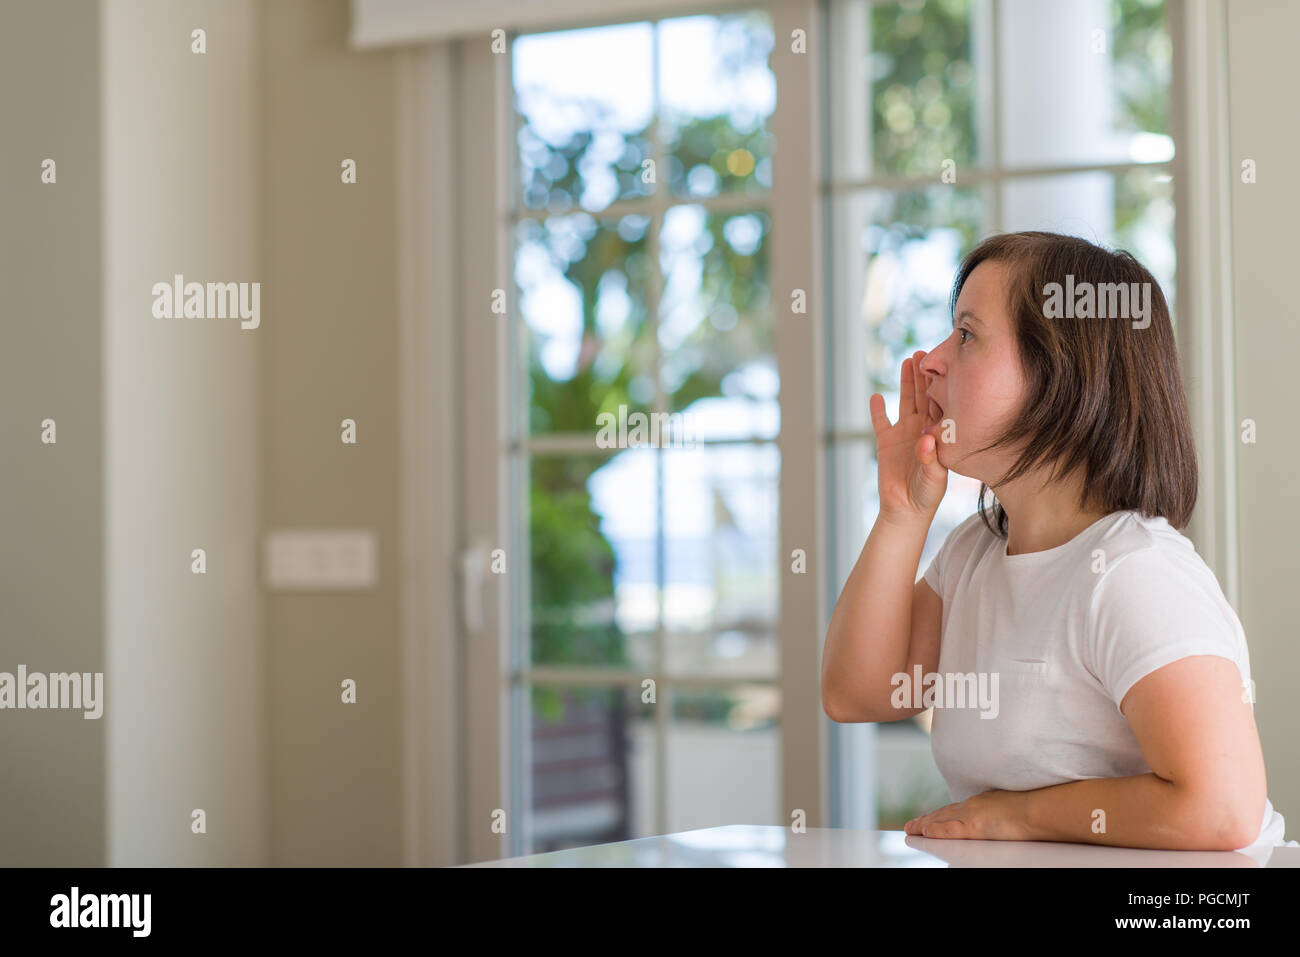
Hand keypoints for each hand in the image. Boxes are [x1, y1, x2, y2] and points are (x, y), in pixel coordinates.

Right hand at [870, 350, 947, 522]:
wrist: (906, 509)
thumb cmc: (927, 494)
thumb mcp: (934, 479)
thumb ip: (931, 460)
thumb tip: (926, 440)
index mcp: (938, 433)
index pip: (942, 404)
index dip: (942, 385)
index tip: (943, 365)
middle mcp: (923, 428)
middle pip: (924, 396)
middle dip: (924, 375)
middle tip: (924, 353)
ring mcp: (904, 433)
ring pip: (905, 401)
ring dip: (906, 382)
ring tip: (908, 362)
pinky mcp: (885, 441)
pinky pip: (880, 421)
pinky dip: (878, 409)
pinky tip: (876, 396)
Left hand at [903, 789, 1034, 840]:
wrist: (1039, 809)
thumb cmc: (1033, 807)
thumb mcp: (1011, 804)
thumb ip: (1000, 810)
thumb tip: (1002, 818)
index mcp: (982, 801)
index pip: (956, 809)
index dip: (941, 814)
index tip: (930, 818)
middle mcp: (973, 805)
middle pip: (944, 813)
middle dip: (927, 819)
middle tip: (911, 825)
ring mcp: (972, 815)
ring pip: (942, 821)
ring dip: (925, 825)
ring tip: (911, 830)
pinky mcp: (975, 826)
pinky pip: (951, 830)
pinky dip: (937, 831)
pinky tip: (925, 833)